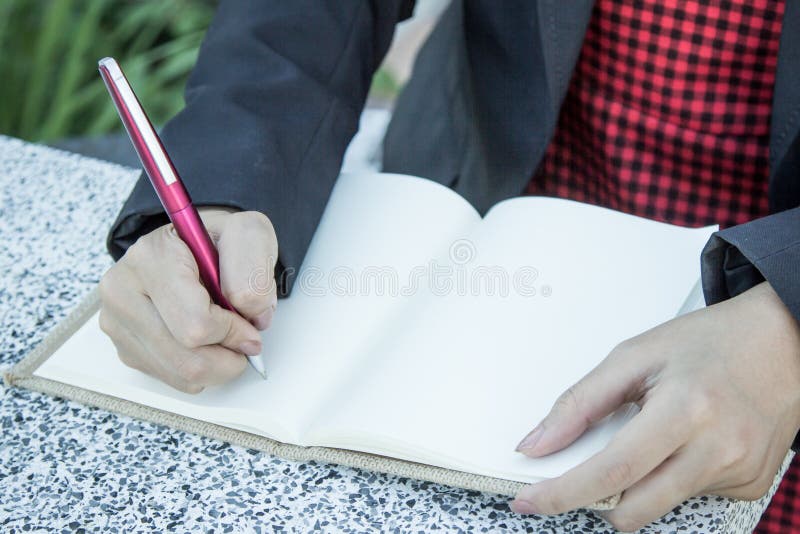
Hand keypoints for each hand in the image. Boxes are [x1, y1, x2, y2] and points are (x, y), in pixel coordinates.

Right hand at [99, 207, 278, 392]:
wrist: (188, 246)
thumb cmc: (216, 241)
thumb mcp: (248, 235)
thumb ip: (254, 271)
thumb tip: (253, 316)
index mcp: (151, 256)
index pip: (196, 324)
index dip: (233, 332)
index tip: (249, 323)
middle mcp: (123, 290)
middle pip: (186, 359)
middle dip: (228, 356)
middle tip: (244, 337)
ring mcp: (117, 321)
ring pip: (180, 375)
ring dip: (217, 365)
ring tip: (225, 336)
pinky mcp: (122, 345)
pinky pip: (171, 378)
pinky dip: (199, 369)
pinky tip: (204, 340)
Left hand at [511, 282, 799, 530]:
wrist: (782, 340)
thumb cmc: (711, 342)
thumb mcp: (634, 356)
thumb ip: (580, 403)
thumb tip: (538, 443)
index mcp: (686, 409)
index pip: (611, 471)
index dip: (563, 492)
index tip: (529, 500)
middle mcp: (718, 448)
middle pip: (633, 508)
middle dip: (593, 500)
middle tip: (580, 472)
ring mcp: (739, 472)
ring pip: (659, 507)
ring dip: (633, 487)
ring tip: (645, 439)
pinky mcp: (750, 485)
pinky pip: (689, 498)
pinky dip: (668, 479)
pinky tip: (681, 444)